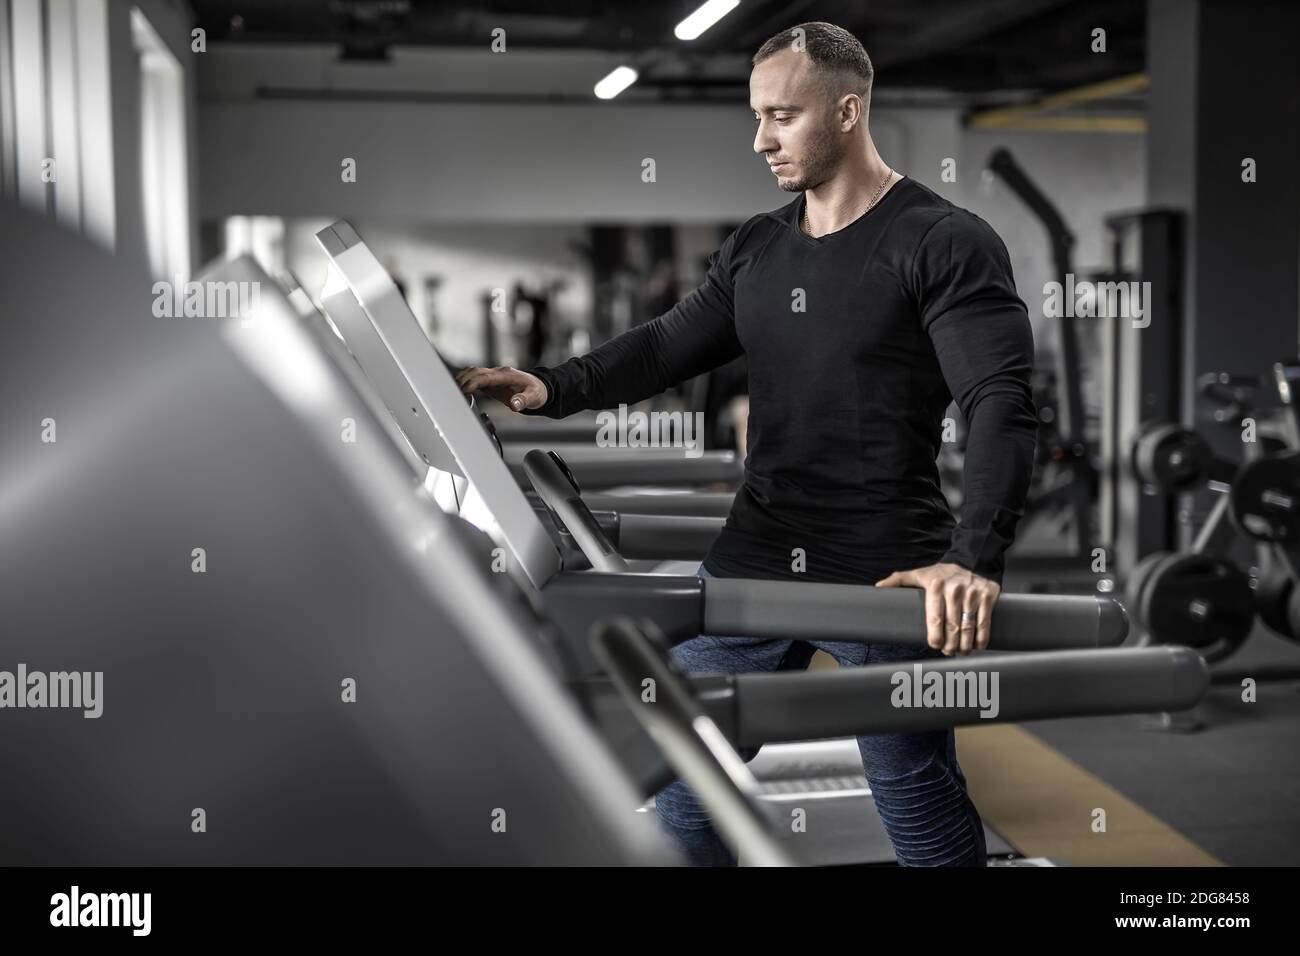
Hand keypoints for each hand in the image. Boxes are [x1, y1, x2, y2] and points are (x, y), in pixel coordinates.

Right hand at [454, 366, 548, 412]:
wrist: (538, 388)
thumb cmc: (536, 392)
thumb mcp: (533, 397)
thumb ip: (523, 400)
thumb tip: (514, 404)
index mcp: (506, 375)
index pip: (485, 376)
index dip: (473, 382)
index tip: (464, 390)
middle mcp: (498, 373)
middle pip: (476, 372)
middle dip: (463, 380)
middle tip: (452, 392)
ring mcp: (494, 376)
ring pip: (473, 372)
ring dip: (462, 378)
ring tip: (451, 390)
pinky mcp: (491, 381)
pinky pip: (475, 377)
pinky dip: (465, 381)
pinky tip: (459, 389)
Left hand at [875, 563, 999, 655]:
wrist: (971, 560)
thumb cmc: (941, 574)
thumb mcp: (919, 574)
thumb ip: (899, 580)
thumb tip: (878, 588)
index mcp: (936, 585)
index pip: (935, 617)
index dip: (935, 635)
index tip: (935, 645)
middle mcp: (955, 588)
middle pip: (952, 625)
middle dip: (950, 643)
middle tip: (948, 651)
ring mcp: (973, 592)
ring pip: (968, 625)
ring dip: (965, 643)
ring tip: (961, 651)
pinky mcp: (988, 594)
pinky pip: (985, 620)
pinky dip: (982, 636)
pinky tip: (978, 645)